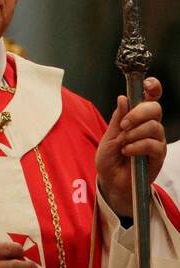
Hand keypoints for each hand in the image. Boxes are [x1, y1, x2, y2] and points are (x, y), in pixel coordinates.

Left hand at [96, 77, 166, 216]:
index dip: (152, 87)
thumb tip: (123, 98)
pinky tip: (128, 152)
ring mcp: (156, 141)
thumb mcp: (108, 136)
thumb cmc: (109, 158)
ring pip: (154, 126)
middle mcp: (150, 126)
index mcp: (137, 117)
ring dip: (134, 134)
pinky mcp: (158, 157)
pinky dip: (138, 146)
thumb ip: (118, 118)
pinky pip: (153, 145)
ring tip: (123, 144)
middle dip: (138, 113)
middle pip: (155, 108)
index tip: (148, 84)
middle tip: (124, 125)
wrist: (111, 182)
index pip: (150, 97)